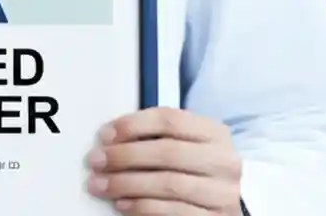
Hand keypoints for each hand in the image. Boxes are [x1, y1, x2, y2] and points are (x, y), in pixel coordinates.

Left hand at [85, 108, 242, 214]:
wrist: (231, 203)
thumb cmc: (198, 170)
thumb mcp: (188, 146)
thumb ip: (158, 138)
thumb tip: (111, 140)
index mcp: (215, 133)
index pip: (170, 119)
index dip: (133, 125)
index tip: (105, 134)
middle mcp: (223, 161)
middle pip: (168, 152)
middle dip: (125, 156)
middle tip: (95, 161)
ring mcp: (223, 193)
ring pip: (169, 183)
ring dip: (127, 183)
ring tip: (100, 184)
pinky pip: (174, 212)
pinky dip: (143, 207)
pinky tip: (122, 204)